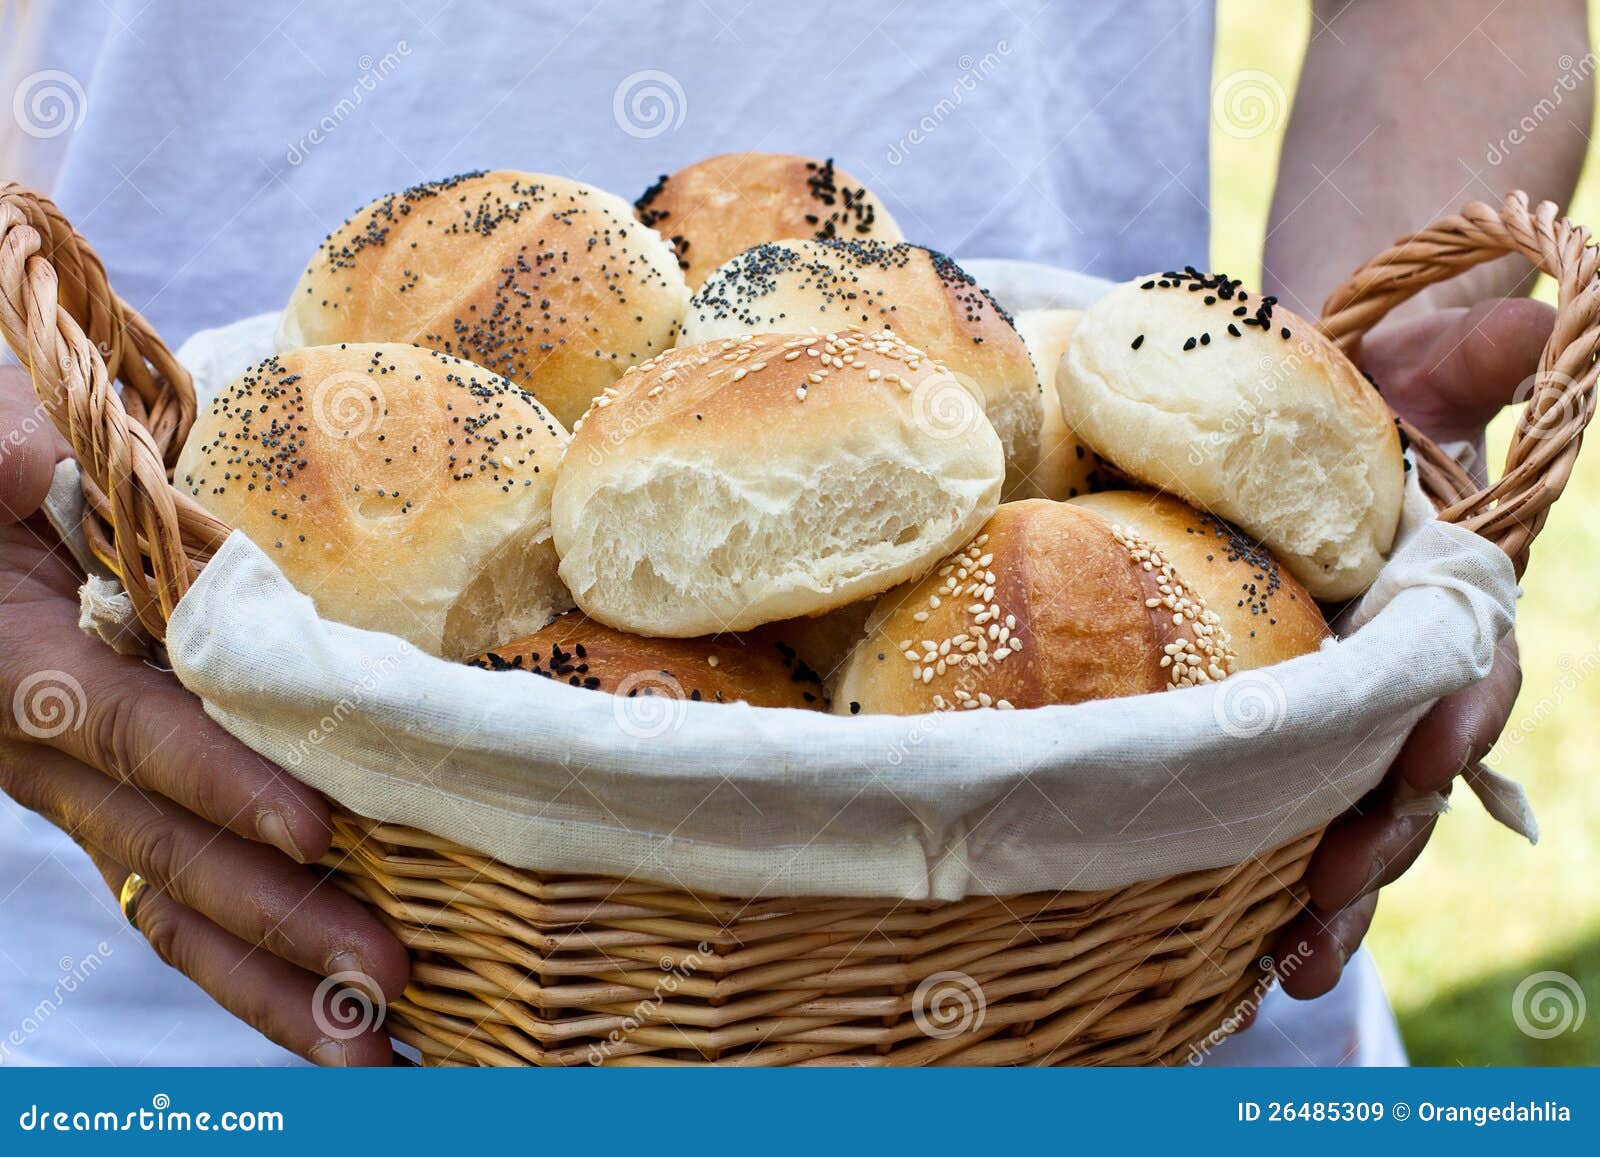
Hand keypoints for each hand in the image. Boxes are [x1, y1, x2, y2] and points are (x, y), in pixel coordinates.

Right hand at [0, 367, 408, 1063]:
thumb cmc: (3, 463)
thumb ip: (10, 463)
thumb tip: (56, 481)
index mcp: (20, 665)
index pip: (128, 730)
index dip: (218, 782)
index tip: (312, 829)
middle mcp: (48, 753)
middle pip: (166, 851)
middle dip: (278, 921)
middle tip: (385, 974)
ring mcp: (88, 793)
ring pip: (174, 903)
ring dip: (273, 980)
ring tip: (370, 1047)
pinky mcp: (125, 803)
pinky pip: (181, 895)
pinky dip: (257, 960)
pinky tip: (334, 1009)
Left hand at [1272, 298, 1541, 997]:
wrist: (1302, 410)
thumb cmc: (1365, 384)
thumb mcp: (1419, 359)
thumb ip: (1478, 357)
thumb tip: (1558, 307)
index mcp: (1448, 595)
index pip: (1472, 665)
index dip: (1461, 710)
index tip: (1434, 750)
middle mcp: (1403, 662)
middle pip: (1410, 767)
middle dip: (1382, 834)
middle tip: (1332, 898)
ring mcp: (1342, 698)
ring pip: (1350, 807)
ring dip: (1327, 889)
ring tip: (1287, 966)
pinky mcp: (1279, 716)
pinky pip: (1279, 798)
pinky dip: (1265, 865)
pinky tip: (1235, 940)